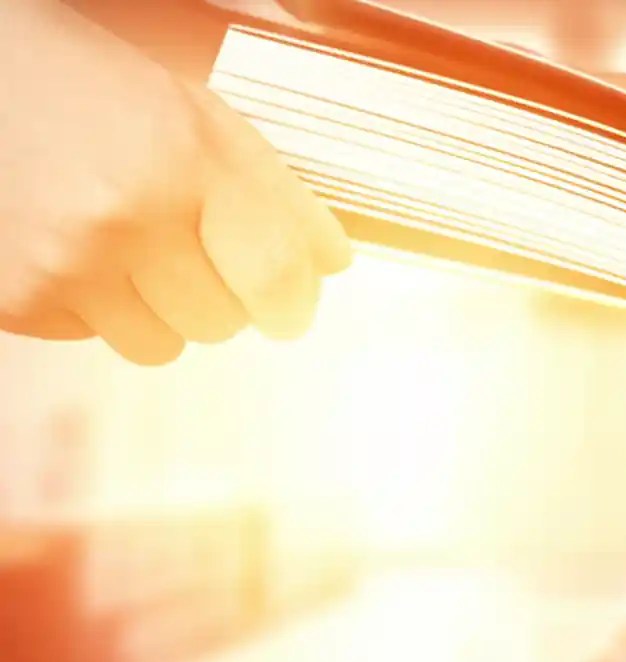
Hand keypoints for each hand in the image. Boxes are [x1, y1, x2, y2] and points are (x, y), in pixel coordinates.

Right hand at [0, 1, 351, 363]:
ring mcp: (66, 263)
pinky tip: (75, 248)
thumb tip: (331, 264)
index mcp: (186, 155)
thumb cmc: (93, 90)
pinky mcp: (18, 298)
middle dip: (223, 296)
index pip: (276, 275)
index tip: (292, 306)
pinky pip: (96, 340)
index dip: (294, 302)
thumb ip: (275, 190)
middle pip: (224, 322)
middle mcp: (127, 215)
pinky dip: (98, 308)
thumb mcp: (197, 116)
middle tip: (189, 246)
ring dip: (162, 311)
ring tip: (129, 245)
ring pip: (164, 345)